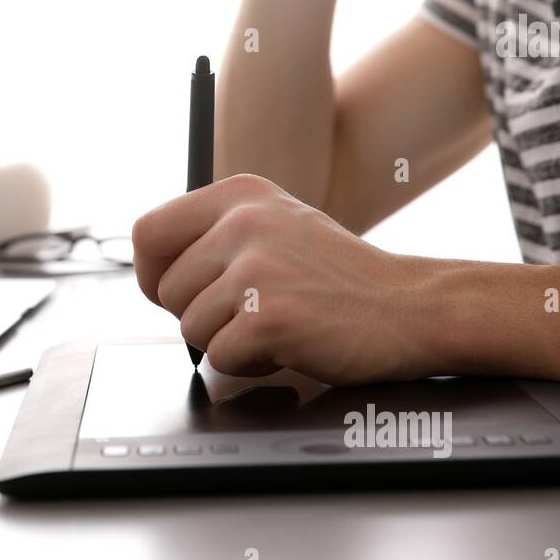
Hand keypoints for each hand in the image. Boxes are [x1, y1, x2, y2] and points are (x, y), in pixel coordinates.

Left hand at [132, 174, 432, 382]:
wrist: (411, 307)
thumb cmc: (339, 278)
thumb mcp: (275, 227)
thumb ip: (215, 236)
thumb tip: (150, 272)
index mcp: (239, 194)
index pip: (147, 233)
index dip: (151, 273)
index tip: (179, 291)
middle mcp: (243, 223)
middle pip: (166, 291)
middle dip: (201, 315)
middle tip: (252, 311)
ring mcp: (256, 269)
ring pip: (189, 328)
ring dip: (228, 341)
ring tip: (276, 323)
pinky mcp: (267, 317)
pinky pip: (219, 358)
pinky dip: (250, 365)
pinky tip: (288, 344)